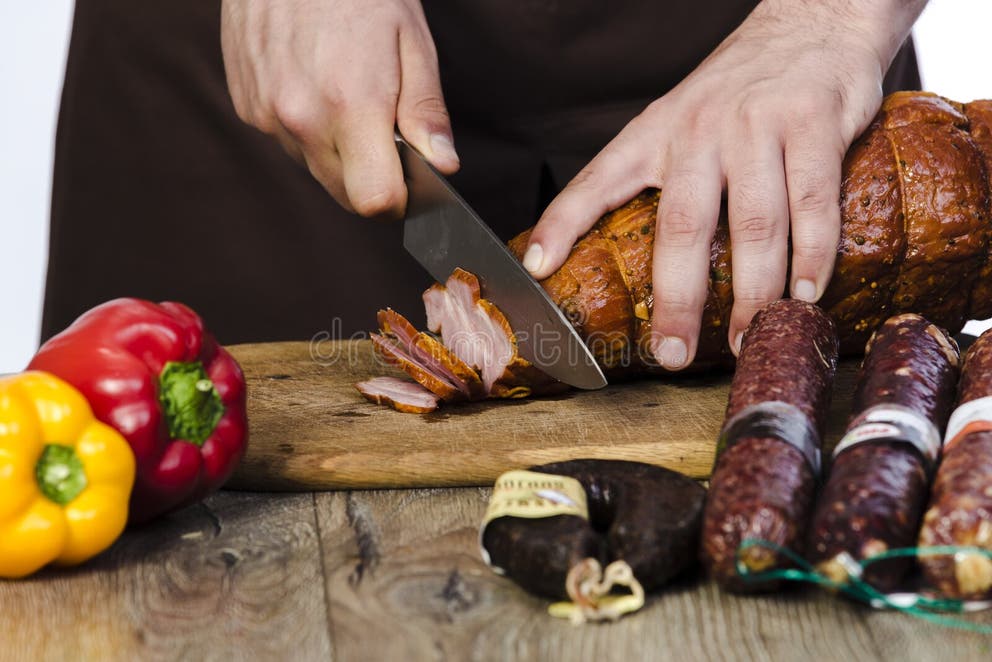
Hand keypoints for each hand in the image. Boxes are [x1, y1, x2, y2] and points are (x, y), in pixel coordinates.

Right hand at [221, 0, 458, 217]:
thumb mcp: (411, 42)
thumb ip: (426, 111)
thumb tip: (444, 166)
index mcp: (351, 106)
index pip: (374, 201)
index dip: (398, 200)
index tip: (410, 184)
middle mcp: (301, 118)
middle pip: (345, 194)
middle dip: (370, 178)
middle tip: (383, 131)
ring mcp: (267, 114)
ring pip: (314, 168)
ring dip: (336, 151)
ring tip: (344, 92)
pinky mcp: (247, 106)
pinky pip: (286, 141)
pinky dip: (306, 127)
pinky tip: (313, 83)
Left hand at [522, 0, 926, 367]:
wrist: (811, 20)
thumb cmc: (739, 87)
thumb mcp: (678, 119)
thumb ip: (657, 176)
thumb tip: (633, 253)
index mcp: (655, 133)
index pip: (596, 180)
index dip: (562, 224)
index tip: (537, 268)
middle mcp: (698, 129)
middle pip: (681, 226)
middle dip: (677, 299)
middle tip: (673, 355)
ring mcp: (757, 124)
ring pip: (753, 223)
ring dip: (752, 293)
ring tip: (747, 339)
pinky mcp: (813, 123)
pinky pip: (811, 202)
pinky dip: (812, 255)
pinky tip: (806, 293)